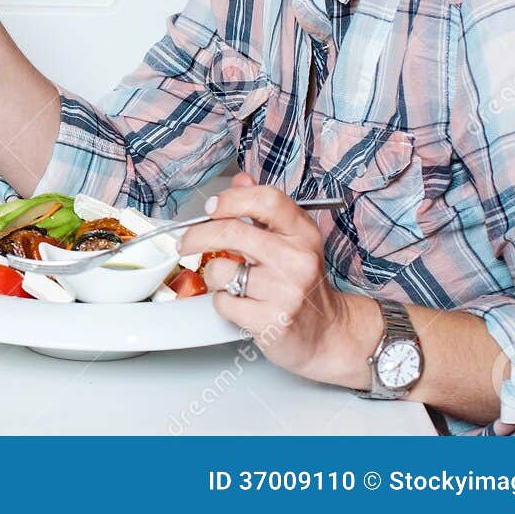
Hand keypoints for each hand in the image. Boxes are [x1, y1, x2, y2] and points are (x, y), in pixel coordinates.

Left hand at [178, 173, 381, 389]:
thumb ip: (264, 210)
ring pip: (221, 270)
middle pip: (232, 232)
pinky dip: (222, 302)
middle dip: (197, 235)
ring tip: (227, 280)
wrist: (328, 334)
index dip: (231, 199)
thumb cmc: (304, 284)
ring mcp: (286, 291)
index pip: (267, 200)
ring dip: (212, 275)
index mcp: (303, 233)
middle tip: (186, 242)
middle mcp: (298, 259)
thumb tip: (240, 179)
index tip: (210, 207)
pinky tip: (239, 303)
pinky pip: (224, 302)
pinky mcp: (272, 321)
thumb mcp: (292, 241)